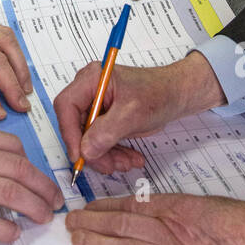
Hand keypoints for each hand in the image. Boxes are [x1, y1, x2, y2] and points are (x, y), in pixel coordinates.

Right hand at [0, 122, 59, 239]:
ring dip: (33, 209)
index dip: (33, 165)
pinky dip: (6, 230)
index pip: (13, 146)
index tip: (40, 180)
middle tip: (54, 202)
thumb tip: (7, 168)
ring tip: (42, 219)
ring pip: (9, 194)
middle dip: (44, 188)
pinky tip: (12, 234)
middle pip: (18, 169)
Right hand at [54, 52, 224, 174]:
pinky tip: (130, 158)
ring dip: (106, 155)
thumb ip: (106, 132)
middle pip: (76, 125)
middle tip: (109, 166)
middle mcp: (90, 91)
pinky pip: (100, 140)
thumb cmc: (159, 92)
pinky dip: (113, 152)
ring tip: (128, 163)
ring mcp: (97, 105)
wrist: (178, 94)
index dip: (69, 132)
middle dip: (93, 149)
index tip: (79, 155)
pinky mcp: (105, 119)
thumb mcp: (132, 113)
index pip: (66, 106)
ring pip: (88, 138)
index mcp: (91, 79)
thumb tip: (85, 150)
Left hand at [66, 194, 244, 244]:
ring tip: (77, 242)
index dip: (105, 207)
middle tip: (71, 223)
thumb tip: (157, 213)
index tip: (88, 207)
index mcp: (177, 207)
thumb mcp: (210, 204)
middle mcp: (170, 231)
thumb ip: (181, 209)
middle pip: (121, 226)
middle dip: (92, 224)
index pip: (130, 205)